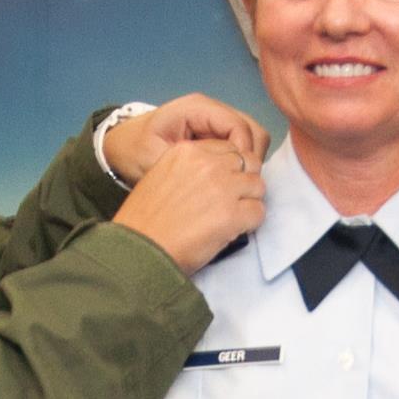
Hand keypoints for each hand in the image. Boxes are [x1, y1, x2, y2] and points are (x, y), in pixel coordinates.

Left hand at [104, 95, 269, 186]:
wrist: (122, 148)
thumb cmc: (134, 151)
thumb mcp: (155, 159)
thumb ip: (189, 164)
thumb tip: (223, 172)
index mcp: (197, 109)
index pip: (238, 126)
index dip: (244, 155)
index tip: (237, 181)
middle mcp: (211, 110)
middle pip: (252, 130)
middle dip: (251, 159)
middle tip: (240, 187)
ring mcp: (216, 120)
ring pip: (252, 138)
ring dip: (248, 162)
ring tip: (234, 186)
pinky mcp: (217, 133)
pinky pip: (242, 146)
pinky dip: (241, 163)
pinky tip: (228, 181)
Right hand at [115, 137, 265, 275]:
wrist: (139, 250)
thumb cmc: (145, 222)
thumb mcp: (160, 177)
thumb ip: (189, 169)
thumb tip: (218, 177)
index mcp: (186, 151)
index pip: (228, 148)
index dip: (231, 168)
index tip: (223, 186)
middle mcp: (207, 164)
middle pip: (249, 162)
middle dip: (244, 182)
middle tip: (233, 202)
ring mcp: (222, 188)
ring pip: (258, 186)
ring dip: (249, 202)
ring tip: (233, 218)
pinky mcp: (232, 214)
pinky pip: (259, 212)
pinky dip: (250, 224)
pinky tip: (233, 231)